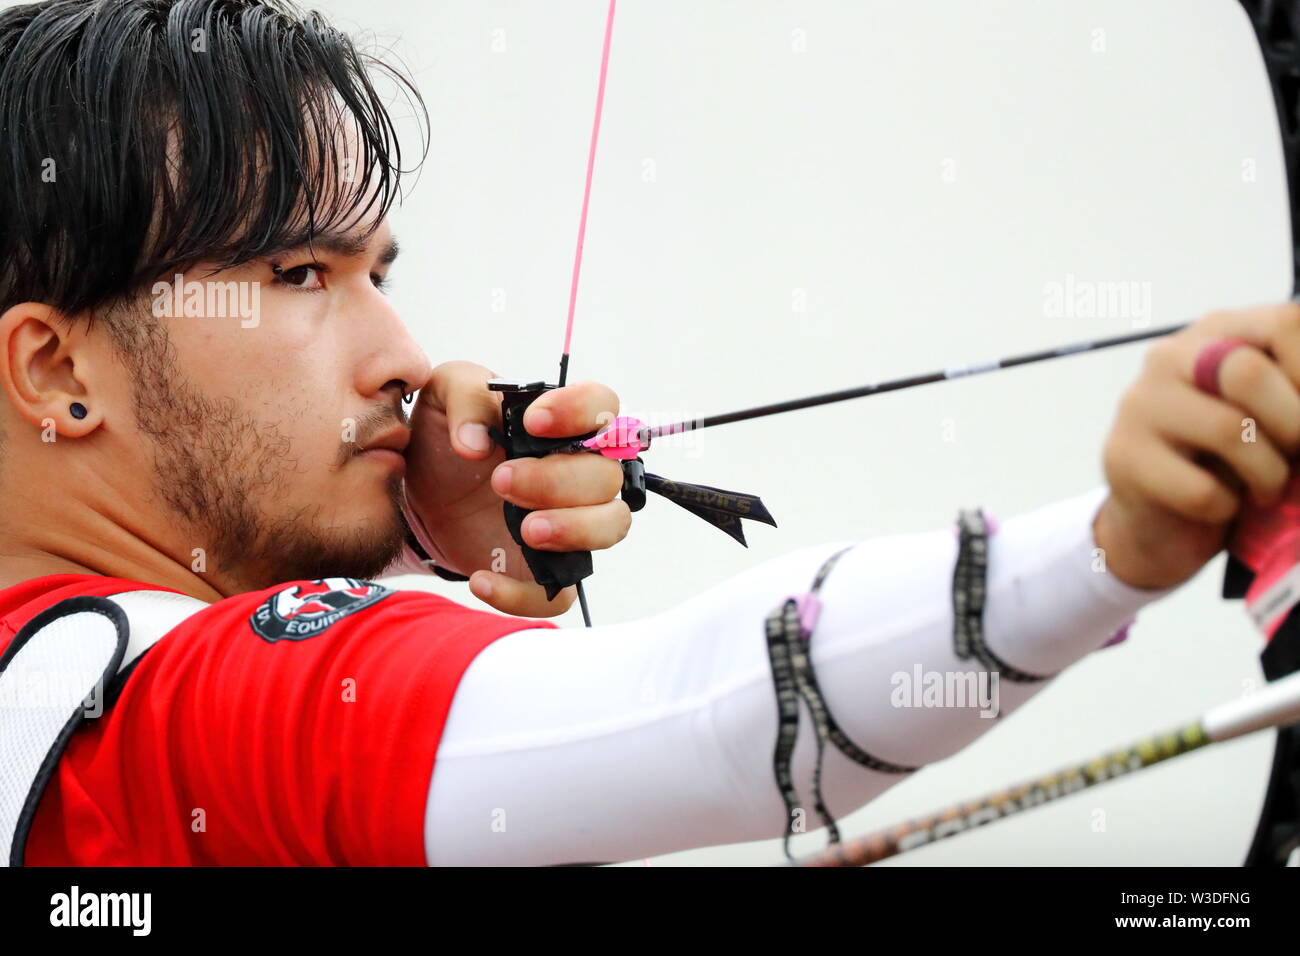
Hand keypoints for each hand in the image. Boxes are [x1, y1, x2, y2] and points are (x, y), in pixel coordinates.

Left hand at [403, 361, 631, 616]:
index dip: (580, 412)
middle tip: (501, 481)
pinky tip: (481, 578)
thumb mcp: (443, 394)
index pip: (603, 406)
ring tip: (526, 529)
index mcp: (564, 423)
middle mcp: (580, 471)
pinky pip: (558, 595)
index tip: (533, 423)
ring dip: (575, 528)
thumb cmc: (447, 434)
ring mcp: (571, 522)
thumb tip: (476, 443)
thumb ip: (464, 397)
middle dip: (558, 480)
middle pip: (607, 476)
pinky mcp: (547, 569)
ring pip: (612, 527)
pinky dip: (522, 593)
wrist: (419, 489)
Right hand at [1098, 302, 1299, 589]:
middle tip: (1295, 454)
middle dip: (1293, 424)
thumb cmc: (1226, 458)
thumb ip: (1291, 391)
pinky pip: (1200, 489)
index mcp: (1217, 332)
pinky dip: (1226, 508)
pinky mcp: (1123, 456)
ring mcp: (1139, 405)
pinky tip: (1220, 506)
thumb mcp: (1267, 412)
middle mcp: (1170, 357)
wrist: (1160, 518)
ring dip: (1268, 474)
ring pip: (1228, 431)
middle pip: (1249, 373)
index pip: (1285, 324)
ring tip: (1266, 490)